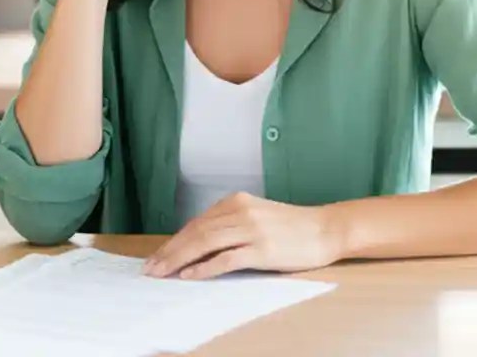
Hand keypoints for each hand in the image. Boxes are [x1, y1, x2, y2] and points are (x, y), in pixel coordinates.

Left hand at [143, 192, 341, 279]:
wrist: (326, 229)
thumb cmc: (292, 227)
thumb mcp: (257, 216)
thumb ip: (230, 224)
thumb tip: (198, 244)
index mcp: (236, 201)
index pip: (196, 223)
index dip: (174, 241)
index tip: (157, 256)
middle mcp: (241, 212)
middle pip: (196, 232)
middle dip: (170, 251)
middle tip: (151, 268)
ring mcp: (252, 230)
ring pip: (205, 243)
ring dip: (180, 259)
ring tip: (163, 273)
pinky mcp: (262, 249)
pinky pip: (226, 258)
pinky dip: (205, 267)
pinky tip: (190, 275)